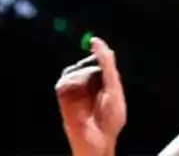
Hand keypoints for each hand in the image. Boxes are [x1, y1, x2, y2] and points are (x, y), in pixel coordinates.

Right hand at [55, 38, 125, 155]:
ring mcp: (76, 89)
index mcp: (104, 81)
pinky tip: (77, 86)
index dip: (98, 50)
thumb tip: (103, 47)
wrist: (99, 138)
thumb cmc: (110, 117)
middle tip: (98, 71)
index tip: (94, 40)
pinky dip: (71, 80)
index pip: (100, 60)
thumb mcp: (114, 89)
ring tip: (90, 87)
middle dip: (92, 62)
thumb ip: (108, 67)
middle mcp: (90, 83)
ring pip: (75, 69)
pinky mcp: (64, 95)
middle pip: (87, 62)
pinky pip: (64, 80)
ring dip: (83, 73)